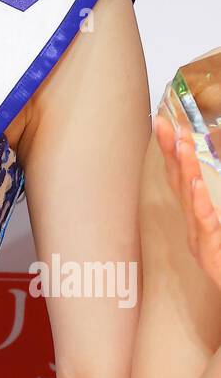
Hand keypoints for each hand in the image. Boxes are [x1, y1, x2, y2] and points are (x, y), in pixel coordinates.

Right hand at [153, 112, 220, 291]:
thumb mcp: (219, 231)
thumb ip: (210, 208)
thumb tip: (201, 181)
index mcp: (198, 221)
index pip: (181, 179)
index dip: (173, 151)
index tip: (167, 124)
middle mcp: (194, 229)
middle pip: (178, 183)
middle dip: (170, 151)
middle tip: (162, 123)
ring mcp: (200, 242)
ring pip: (189, 199)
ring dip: (184, 169)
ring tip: (182, 143)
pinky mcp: (210, 255)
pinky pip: (203, 224)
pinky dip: (198, 202)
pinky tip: (195, 184)